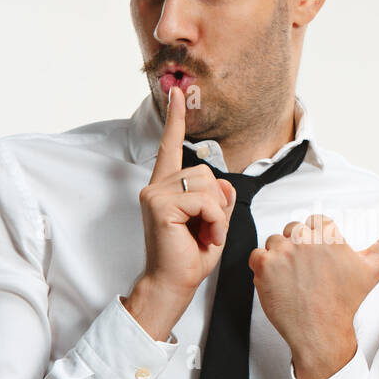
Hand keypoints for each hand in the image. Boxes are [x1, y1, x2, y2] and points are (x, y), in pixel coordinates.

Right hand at [124, 86, 236, 340]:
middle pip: (205, 172)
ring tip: (207, 235)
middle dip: (218, 202)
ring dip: (218, 214)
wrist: (173, 284)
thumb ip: (220, 199)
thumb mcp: (214, 223)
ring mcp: (154, 194)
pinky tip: (206, 238)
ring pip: (208, 186)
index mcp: (165, 187)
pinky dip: (215, 222)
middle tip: (209, 230)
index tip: (175, 93)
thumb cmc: (190, 257)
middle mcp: (156, 186)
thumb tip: (224, 185)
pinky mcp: (160, 205)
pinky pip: (206, 202)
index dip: (175, 120)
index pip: (170, 147)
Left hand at [250, 214, 378, 378]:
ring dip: (281, 257)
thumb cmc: (346, 300)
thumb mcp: (374, 268)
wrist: (321, 333)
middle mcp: (305, 240)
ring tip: (296, 280)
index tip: (323, 262)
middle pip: (295, 230)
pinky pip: (257, 255)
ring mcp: (282, 253)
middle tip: (310, 274)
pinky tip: (281, 283)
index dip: (319, 242)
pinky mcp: (263, 267)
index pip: (316, 223)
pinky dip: (263, 268)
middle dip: (300, 248)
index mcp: (330, 235)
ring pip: (275, 242)